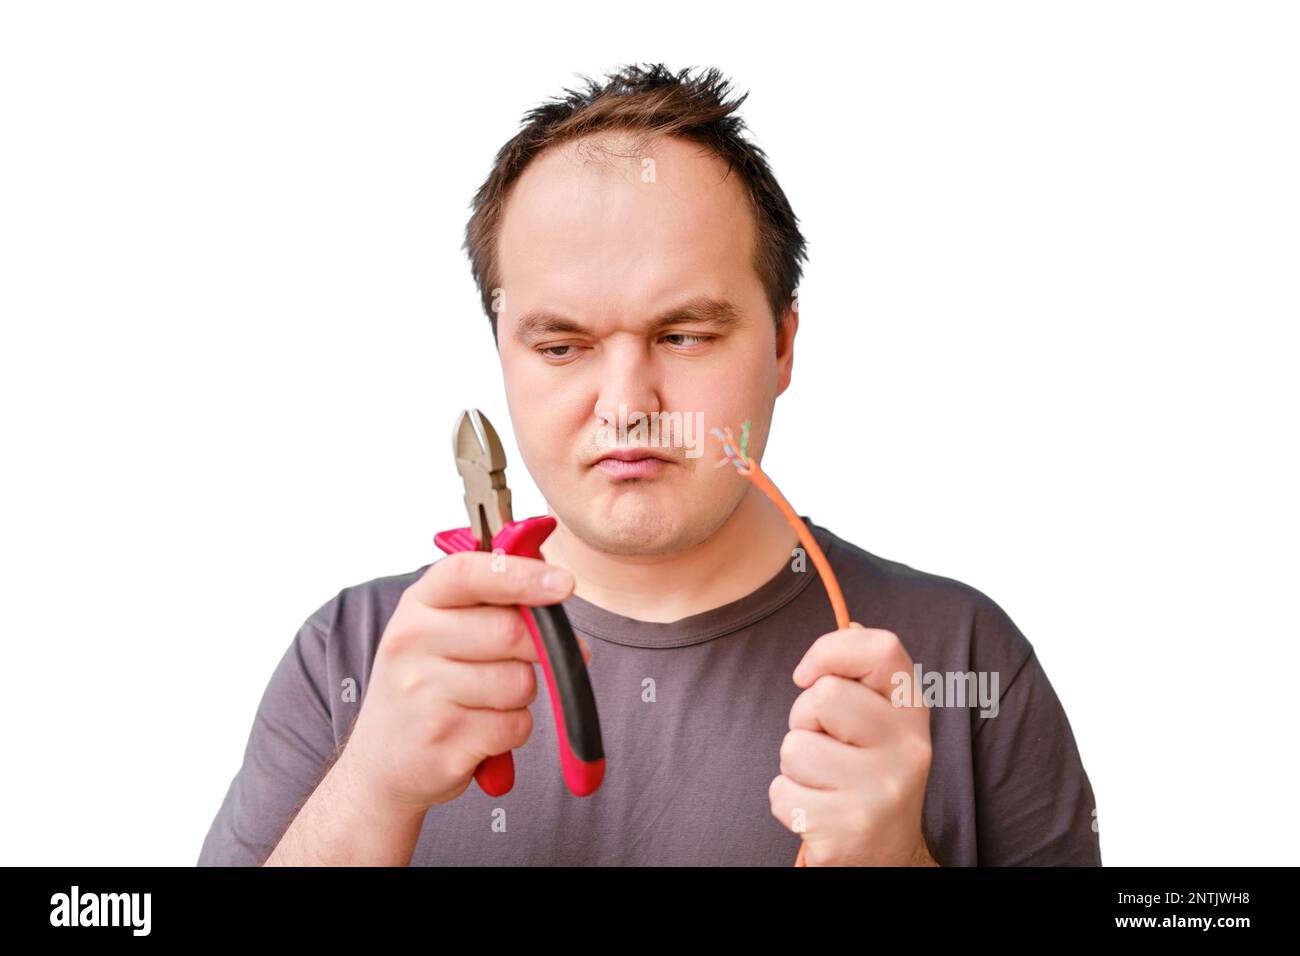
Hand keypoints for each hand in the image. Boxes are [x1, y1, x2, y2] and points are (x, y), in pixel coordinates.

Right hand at [340, 551, 590, 814]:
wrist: (380, 765)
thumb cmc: (426, 685)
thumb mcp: (438, 629)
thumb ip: (489, 601)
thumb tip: (554, 581)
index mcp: (416, 606)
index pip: (468, 574)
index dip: (522, 575)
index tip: (564, 583)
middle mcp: (412, 644)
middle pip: (510, 631)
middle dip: (540, 646)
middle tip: (536, 656)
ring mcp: (424, 695)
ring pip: (521, 682)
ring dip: (522, 693)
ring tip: (488, 700)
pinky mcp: (446, 741)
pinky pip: (517, 725)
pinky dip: (514, 729)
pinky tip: (482, 729)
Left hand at [769, 622, 934, 865]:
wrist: (887, 857)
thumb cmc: (870, 774)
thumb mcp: (882, 721)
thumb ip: (866, 676)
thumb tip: (850, 623)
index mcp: (914, 712)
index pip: (881, 647)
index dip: (830, 649)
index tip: (808, 675)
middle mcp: (909, 749)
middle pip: (822, 696)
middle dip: (804, 719)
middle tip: (826, 745)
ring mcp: (881, 791)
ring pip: (795, 747)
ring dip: (795, 767)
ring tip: (825, 782)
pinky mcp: (847, 828)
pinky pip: (782, 792)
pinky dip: (788, 802)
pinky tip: (818, 812)